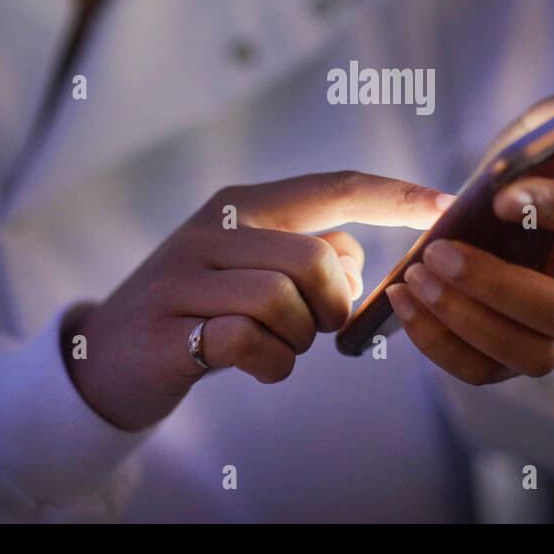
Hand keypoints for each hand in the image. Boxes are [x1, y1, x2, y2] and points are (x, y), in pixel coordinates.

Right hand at [65, 171, 452, 429]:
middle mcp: (212, 230)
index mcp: (243, 206)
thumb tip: (360, 258)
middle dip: (334, 304)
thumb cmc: (199, 310)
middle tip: (317, 325)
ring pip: (284, 301)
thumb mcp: (251, 268)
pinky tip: (255, 365)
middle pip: (317, 258)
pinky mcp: (168, 330)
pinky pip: (249, 343)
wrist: (104, 358)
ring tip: (278, 345)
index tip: (448, 205)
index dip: (395, 196)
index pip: (333, 188)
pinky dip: (270, 365)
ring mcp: (183, 278)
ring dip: (298, 338)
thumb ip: (307, 252)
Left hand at [384, 88, 553, 384]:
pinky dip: (437, 343)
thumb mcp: (543, 130)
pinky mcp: (510, 357)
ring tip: (414, 277)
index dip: (552, 209)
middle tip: (439, 253)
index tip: (498, 196)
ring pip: (527, 354)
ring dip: (464, 321)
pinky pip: (480, 370)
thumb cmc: (529, 172)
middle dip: (499, 287)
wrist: (503, 215)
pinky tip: (402, 300)